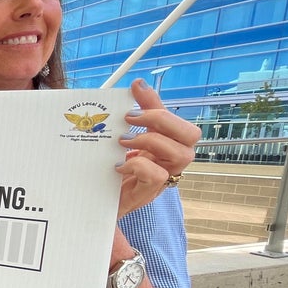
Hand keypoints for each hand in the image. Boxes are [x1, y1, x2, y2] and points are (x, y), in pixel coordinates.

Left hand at [116, 79, 201, 216]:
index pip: (177, 120)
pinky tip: (120, 165)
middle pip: (192, 135)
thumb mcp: (123, 140)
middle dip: (161, 120)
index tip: (135, 89)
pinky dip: (139, 166)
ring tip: (123, 141)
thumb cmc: (112, 170)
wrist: (94, 202)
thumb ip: (135, 115)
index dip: (159, 103)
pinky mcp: (148, 193)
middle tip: (129, 118)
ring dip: (150, 141)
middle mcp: (171, 161)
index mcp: (166, 145)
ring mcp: (163, 178)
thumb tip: (138, 84)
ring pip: (182, 154)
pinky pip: (158, 176)